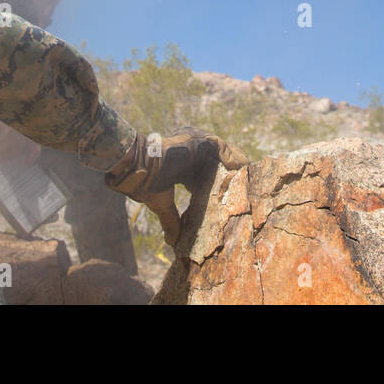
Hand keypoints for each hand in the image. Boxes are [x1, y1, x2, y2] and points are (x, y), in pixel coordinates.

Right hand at [105, 128, 247, 245]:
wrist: (136, 166)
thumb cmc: (145, 183)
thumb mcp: (162, 203)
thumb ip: (170, 220)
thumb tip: (171, 242)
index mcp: (181, 169)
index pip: (204, 175)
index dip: (216, 183)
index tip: (228, 194)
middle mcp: (189, 154)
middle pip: (215, 162)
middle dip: (229, 172)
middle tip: (243, 183)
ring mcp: (193, 145)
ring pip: (220, 152)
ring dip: (234, 162)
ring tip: (246, 173)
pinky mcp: (196, 140)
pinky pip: (219, 145)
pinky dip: (230, 155)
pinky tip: (240, 166)